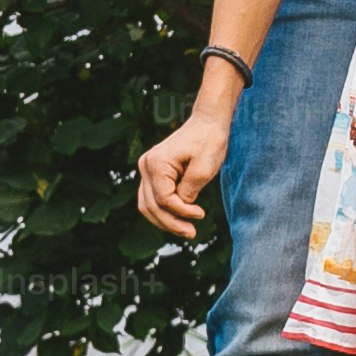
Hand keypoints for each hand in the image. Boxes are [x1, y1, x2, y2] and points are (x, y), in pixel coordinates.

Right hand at [135, 107, 232, 237]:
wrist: (208, 122)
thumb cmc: (209, 141)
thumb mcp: (204, 168)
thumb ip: (189, 190)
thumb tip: (180, 207)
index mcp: (156, 163)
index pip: (163, 199)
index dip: (181, 212)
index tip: (201, 214)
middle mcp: (146, 165)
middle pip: (151, 205)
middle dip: (171, 223)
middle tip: (192, 234)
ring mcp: (147, 168)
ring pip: (147, 205)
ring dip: (165, 221)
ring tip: (186, 231)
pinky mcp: (153, 171)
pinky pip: (153, 197)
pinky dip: (164, 210)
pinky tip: (179, 219)